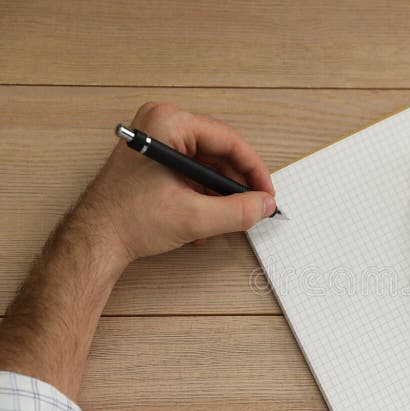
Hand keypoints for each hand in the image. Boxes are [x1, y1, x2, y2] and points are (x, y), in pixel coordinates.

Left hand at [72, 102, 275, 266]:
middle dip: (236, 185)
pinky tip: (205, 222)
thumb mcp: (194, 217)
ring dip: (221, 196)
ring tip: (228, 219)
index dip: (254, 170)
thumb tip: (264, 205)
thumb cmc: (126, 220)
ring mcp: (158, 144)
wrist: (94, 241)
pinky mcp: (156, 162)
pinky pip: (193, 175)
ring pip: (208, 167)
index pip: (228, 141)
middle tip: (254, 207)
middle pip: (219, 153)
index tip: (267, 192)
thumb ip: (238, 211)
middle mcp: (162, 126)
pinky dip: (205, 198)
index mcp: (168, 123)